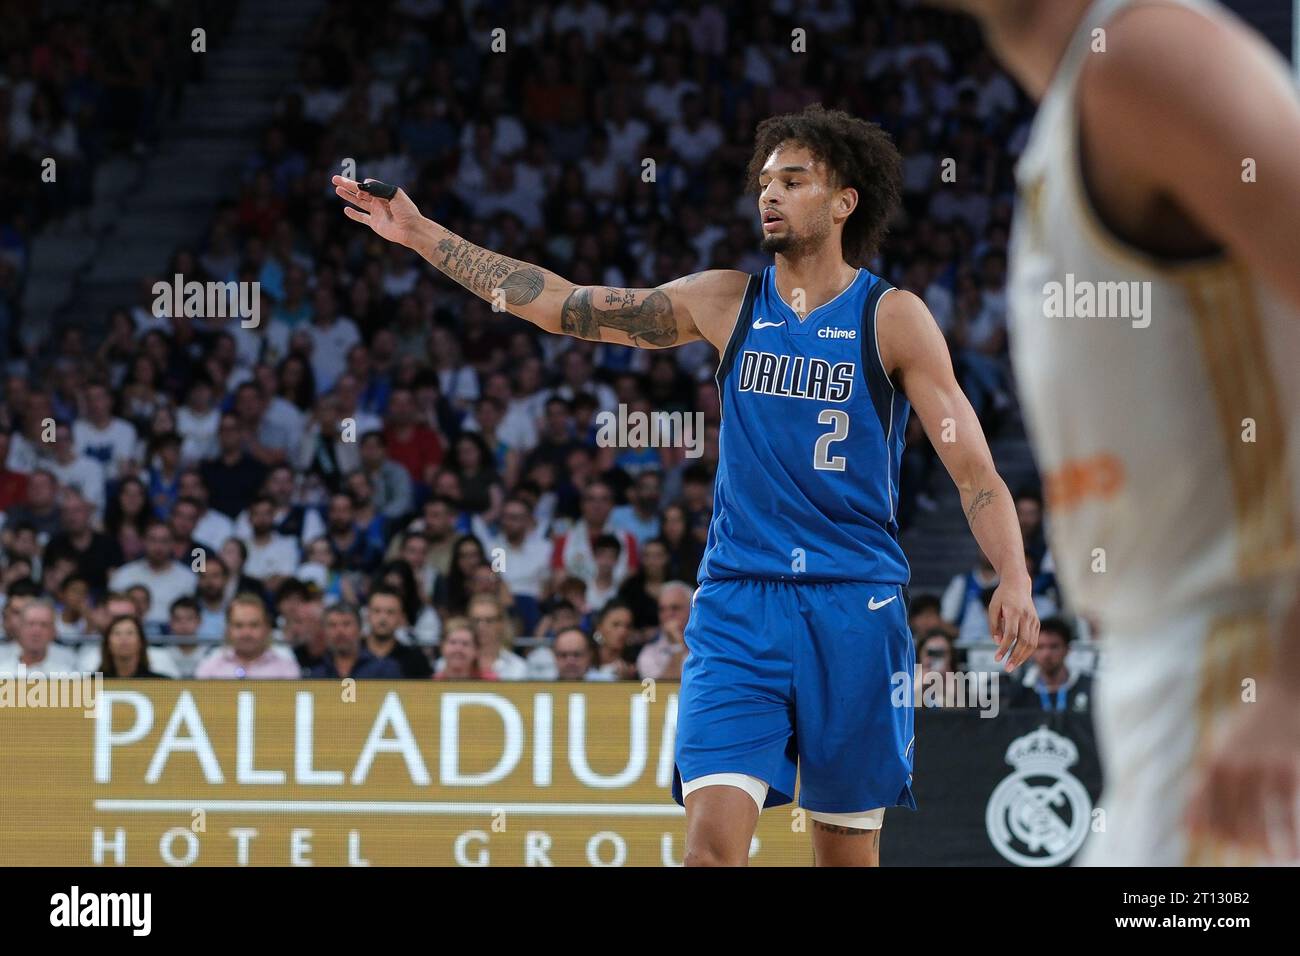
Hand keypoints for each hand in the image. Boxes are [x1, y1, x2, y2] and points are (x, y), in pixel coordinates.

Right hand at [332, 176, 425, 247]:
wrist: (411, 229)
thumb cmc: (406, 211)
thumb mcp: (394, 194)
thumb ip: (378, 188)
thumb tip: (363, 183)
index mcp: (384, 192)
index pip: (368, 185)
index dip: (361, 186)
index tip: (360, 190)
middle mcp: (379, 201)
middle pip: (360, 191)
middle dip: (347, 185)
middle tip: (334, 179)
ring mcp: (376, 212)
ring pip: (359, 202)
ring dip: (348, 196)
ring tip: (337, 189)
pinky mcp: (374, 223)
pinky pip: (362, 217)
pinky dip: (354, 214)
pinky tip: (346, 209)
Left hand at [988, 574, 1037, 671]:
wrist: (1018, 584)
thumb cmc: (1002, 596)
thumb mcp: (992, 607)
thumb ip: (993, 625)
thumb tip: (996, 642)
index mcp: (1013, 612)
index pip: (1010, 635)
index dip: (1004, 648)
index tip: (997, 658)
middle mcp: (1026, 617)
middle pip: (1023, 641)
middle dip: (1015, 657)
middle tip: (1007, 668)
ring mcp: (1033, 620)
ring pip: (1031, 643)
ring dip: (1023, 657)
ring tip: (1012, 666)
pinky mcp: (1037, 622)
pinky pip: (1034, 640)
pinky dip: (1028, 651)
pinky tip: (1019, 658)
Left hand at [1185, 685, 1299, 860]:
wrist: (1286, 694)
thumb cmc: (1250, 729)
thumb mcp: (1221, 749)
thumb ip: (1205, 786)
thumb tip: (1189, 829)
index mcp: (1214, 761)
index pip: (1204, 805)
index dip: (1208, 827)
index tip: (1215, 840)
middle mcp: (1235, 765)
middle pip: (1232, 815)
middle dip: (1239, 839)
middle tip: (1249, 850)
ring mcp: (1264, 766)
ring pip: (1261, 817)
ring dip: (1267, 843)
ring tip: (1274, 857)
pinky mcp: (1290, 766)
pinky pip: (1290, 809)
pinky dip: (1292, 836)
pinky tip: (1294, 852)